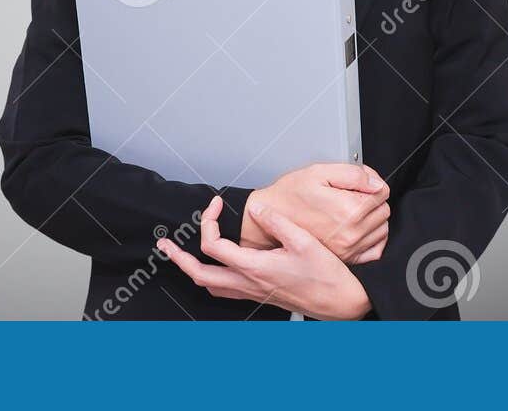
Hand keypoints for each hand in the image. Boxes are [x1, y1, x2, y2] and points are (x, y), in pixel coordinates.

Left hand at [159, 194, 372, 319]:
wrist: (341, 302)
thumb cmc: (327, 275)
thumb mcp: (303, 240)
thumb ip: (275, 222)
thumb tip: (255, 208)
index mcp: (255, 267)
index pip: (213, 246)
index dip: (207, 221)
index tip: (214, 204)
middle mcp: (249, 283)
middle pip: (200, 274)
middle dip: (178, 259)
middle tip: (165, 245)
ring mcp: (253, 293)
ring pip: (210, 287)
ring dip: (192, 271)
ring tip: (182, 258)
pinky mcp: (260, 296)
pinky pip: (225, 291)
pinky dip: (212, 279)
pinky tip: (215, 269)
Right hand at [240, 162, 389, 263]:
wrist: (271, 218)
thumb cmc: (291, 195)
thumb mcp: (320, 172)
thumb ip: (353, 174)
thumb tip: (376, 183)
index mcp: (348, 210)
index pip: (382, 192)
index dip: (371, 181)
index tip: (359, 181)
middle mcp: (351, 233)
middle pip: (384, 210)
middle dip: (372, 198)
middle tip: (352, 193)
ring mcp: (349, 249)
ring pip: (382, 229)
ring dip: (373, 218)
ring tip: (352, 209)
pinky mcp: (346, 258)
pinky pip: (375, 249)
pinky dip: (373, 238)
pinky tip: (359, 228)